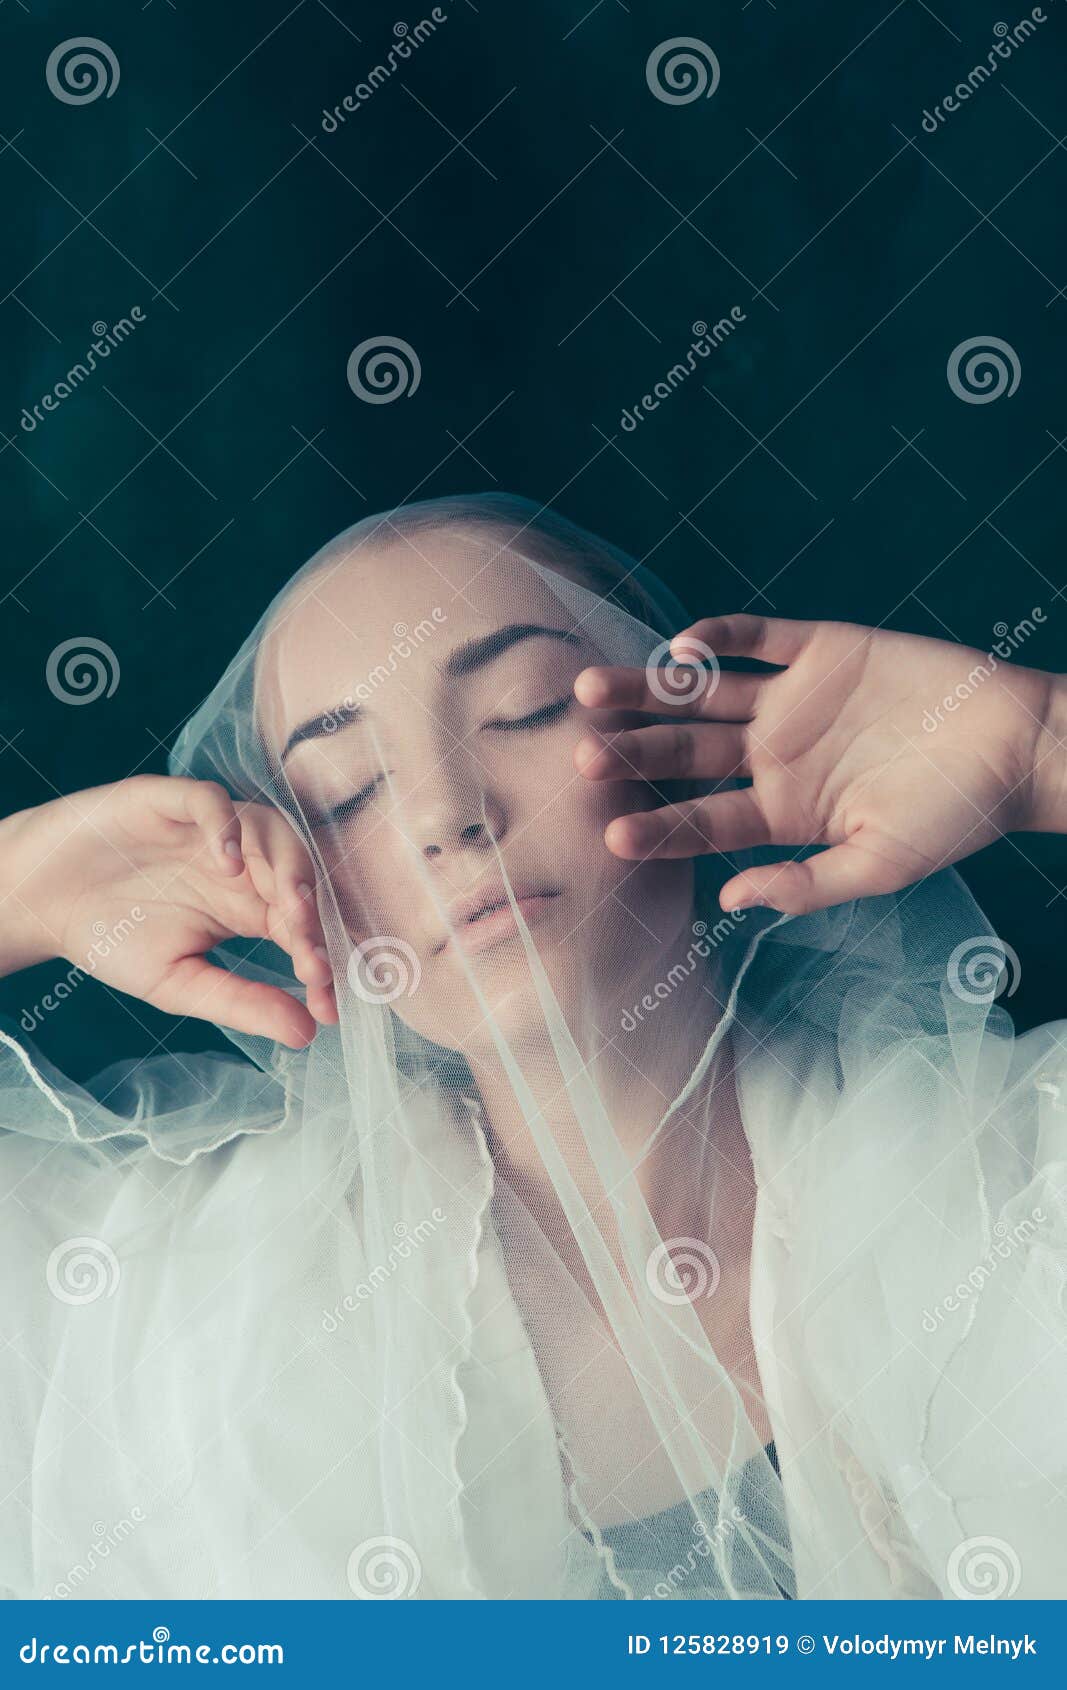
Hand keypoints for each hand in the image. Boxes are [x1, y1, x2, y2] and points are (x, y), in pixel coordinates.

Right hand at [0, 776, 336, 1046]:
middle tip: (312, 959)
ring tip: (290, 909)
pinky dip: (226, 827)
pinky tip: (227, 864)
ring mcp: (210, 830)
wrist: (40, 901)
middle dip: (313, 917)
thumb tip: (306, 1033)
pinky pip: (212, 801)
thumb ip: (241, 1001)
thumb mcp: (180, 983)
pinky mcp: (171, 802)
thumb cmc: (112, 937)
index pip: (303, 927)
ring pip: (272, 831)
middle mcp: (241, 863)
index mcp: (249, 906)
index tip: (326, 1007)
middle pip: (299, 875)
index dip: (320, 962)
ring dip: (287, 868)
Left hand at [573, 614, 1061, 915]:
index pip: (702, 821)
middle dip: (633, 754)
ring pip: (701, 693)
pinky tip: (681, 646)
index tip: (609, 834)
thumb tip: (729, 903)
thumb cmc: (956, 817)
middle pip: (684, 754)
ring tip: (591, 690)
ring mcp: (791, 700)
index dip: (657, 827)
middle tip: (580, 756)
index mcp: (780, 811)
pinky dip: (721, 638)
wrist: (1016, 747)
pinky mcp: (821, 649)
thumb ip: (805, 885)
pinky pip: (759, 638)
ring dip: (648, 690)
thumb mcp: (880, 866)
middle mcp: (772, 755)